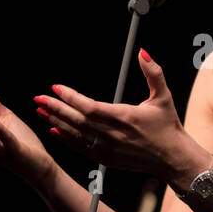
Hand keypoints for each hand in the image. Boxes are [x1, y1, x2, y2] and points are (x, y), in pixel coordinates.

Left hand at [34, 50, 186, 179]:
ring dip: (56, 122)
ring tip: (41, 111)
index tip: (57, 87)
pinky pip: (81, 148)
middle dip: (55, 108)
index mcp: (124, 117)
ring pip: (76, 134)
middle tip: (39, 98)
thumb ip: (153, 72)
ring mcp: (108, 149)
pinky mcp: (106, 159)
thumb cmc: (168, 127)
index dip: (71, 97)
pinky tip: (54, 130)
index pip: (89, 107)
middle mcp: (113, 135)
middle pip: (77, 120)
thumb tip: (143, 52)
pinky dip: (66, 139)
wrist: (172, 158)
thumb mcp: (163, 96)